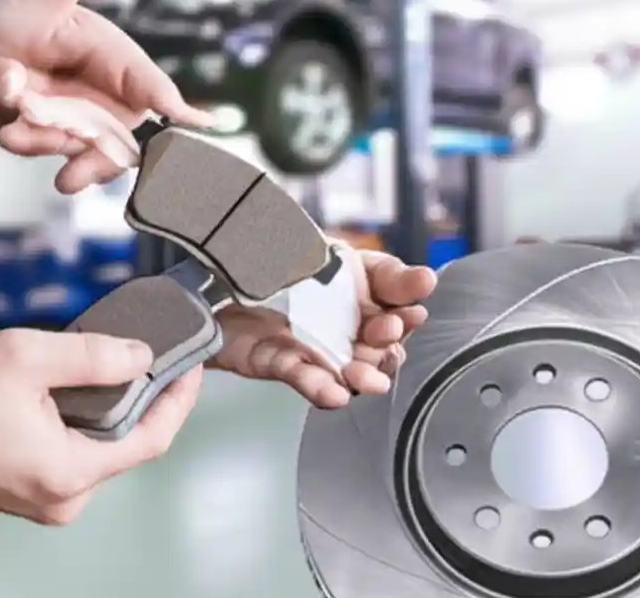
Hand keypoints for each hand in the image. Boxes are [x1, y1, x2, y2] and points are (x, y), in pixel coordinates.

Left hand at [0, 0, 211, 193]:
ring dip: (49, 147)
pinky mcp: (59, 141)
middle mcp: (108, 95)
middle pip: (129, 137)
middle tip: (72, 176)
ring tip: (12, 132)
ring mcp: (85, 122)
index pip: (151, 85)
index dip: (174, 107)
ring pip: (89, 154)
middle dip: (100, 157)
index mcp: (114, 57)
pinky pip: (55, 156)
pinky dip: (30, 147)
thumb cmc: (11, 18)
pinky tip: (9, 132)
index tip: (197, 124)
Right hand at [0, 329, 201, 524]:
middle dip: (140, 394)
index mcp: (70, 472)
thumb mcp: (27, 355)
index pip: (154, 438)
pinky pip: (73, 450)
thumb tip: (142, 355)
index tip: (191, 362)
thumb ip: (95, 355)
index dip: (179, 398)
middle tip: (140, 346)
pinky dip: (79, 417)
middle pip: (130, 441)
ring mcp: (45, 499)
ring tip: (92, 360)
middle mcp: (63, 498)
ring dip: (105, 403)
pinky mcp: (28, 489)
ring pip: (101, 444)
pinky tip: (64, 386)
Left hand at [211, 250, 436, 407]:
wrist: (213, 275)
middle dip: (388, 340)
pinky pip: (305, 378)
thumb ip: (377, 267)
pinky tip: (334, 394)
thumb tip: (426, 278)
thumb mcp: (328, 247)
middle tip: (385, 330)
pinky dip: (320, 387)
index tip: (412, 309)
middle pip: (380, 341)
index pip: (396, 298)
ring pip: (350, 368)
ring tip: (366, 376)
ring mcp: (317, 346)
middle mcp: (344, 322)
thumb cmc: (275, 259)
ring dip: (363, 374)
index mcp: (360, 288)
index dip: (407, 307)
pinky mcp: (284, 363)